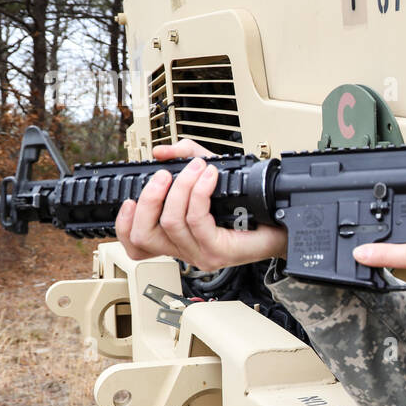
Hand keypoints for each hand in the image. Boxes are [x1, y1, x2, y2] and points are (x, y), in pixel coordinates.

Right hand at [115, 139, 287, 269]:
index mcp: (177, 238)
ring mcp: (200, 253)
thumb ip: (186, 157)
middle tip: (164, 175)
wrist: (281, 224)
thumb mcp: (212, 174)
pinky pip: (197, 220)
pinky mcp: (218, 250)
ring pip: (171, 222)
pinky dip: (200, 193)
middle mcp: (185, 249)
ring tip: (197, 169)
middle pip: (145, 234)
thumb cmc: (248, 207)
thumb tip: (163, 152)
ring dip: (181, 188)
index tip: (130, 200)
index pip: (136, 245)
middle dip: (150, 198)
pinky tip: (209, 178)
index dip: (124, 224)